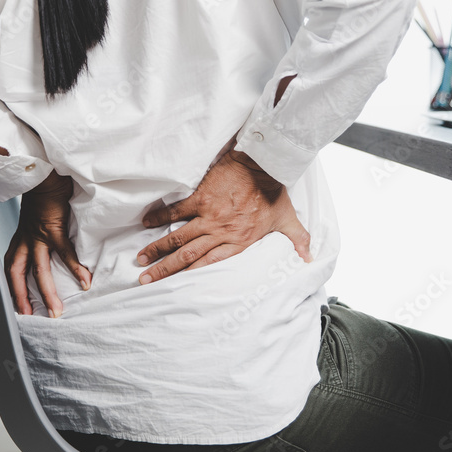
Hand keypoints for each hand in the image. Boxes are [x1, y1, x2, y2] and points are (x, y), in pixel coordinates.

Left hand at [5, 170, 90, 316]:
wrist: (46, 172)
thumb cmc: (47, 192)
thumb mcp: (38, 215)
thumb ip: (42, 230)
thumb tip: (53, 242)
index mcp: (21, 237)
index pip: (11, 268)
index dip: (13, 288)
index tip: (20, 306)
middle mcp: (25, 239)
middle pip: (18, 275)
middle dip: (23, 297)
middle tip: (31, 317)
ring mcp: (38, 234)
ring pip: (39, 270)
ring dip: (48, 292)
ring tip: (58, 311)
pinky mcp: (53, 228)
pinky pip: (64, 252)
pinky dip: (75, 267)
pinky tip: (85, 280)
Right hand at [137, 150, 311, 283]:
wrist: (264, 164)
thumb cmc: (275, 193)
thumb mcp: (289, 220)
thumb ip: (298, 241)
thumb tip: (311, 259)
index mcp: (239, 242)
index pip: (210, 266)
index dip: (190, 278)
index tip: (174, 288)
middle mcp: (220, 233)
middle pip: (188, 256)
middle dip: (166, 270)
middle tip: (146, 281)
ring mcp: (208, 215)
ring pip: (178, 238)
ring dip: (158, 250)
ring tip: (140, 260)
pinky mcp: (200, 197)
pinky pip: (176, 210)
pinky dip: (159, 216)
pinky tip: (145, 222)